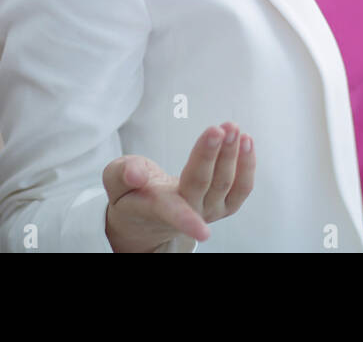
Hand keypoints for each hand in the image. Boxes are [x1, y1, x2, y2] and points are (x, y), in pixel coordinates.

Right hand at [102, 122, 254, 252]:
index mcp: (158, 208)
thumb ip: (122, 174)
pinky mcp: (225, 205)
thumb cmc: (132, 193)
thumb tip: (137, 174)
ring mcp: (210, 210)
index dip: (187, 222)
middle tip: (220, 129)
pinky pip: (242, 188)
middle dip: (212, 155)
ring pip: (226, 184)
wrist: (149, 215)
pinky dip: (247, 165)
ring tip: (234, 129)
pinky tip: (246, 141)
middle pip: (204, 184)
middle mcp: (189, 211)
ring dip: (233, 155)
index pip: (174, 213)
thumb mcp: (115, 180)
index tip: (204, 234)